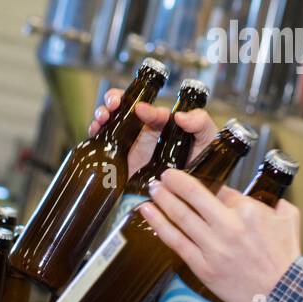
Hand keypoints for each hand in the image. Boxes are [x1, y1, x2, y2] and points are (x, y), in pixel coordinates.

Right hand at [88, 88, 217, 174]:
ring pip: (111, 123)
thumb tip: (181, 116)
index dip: (145, 106)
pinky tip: (95, 131)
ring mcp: (130, 147)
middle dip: (115, 99)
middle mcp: (144, 133)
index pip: (151, 110)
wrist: (189, 202)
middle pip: (124, 108)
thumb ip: (201, 123)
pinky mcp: (118, 162)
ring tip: (102, 117)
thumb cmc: (202, 170)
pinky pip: (103, 144)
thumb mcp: (207, 142)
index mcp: (164, 126)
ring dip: (103, 113)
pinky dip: (95, 133)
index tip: (143, 109)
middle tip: (113, 104)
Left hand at [138, 168, 301, 301]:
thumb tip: (253, 195)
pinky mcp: (203, 267)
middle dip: (174, 182)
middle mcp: (228, 226)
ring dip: (163, 199)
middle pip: (193, 197)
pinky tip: (149, 213)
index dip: (208, 185)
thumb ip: (272, 200)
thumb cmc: (285, 258)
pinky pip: (176, 242)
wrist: (282, 294)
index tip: (197, 184)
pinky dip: (160, 225)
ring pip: (180, 217)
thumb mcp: (288, 217)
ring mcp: (213, 248)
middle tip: (164, 175)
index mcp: (249, 211)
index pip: (221, 190)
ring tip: (153, 189)